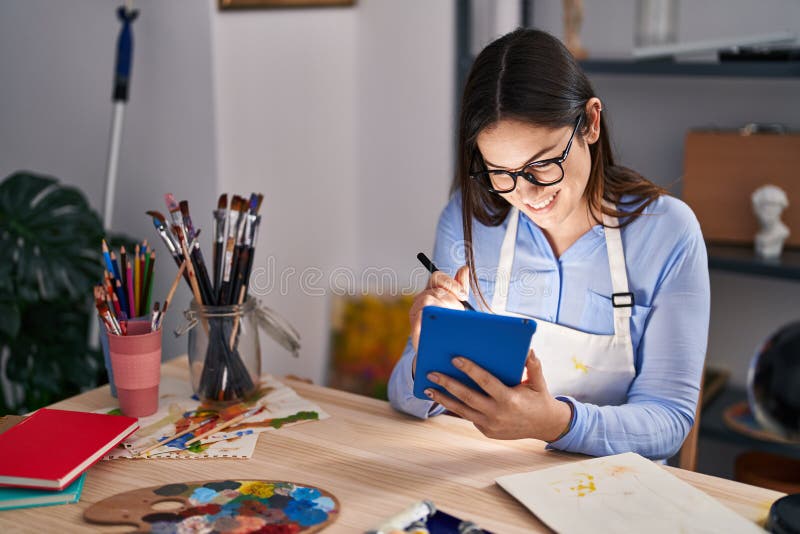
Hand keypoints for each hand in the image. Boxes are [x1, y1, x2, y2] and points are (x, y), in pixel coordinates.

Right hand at [410, 265, 469, 373]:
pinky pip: (422, 315)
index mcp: (431, 292)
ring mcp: (415, 312)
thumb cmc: (449, 327)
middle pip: (435, 289)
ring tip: (452, 320)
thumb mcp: (457, 306)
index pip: (437, 277)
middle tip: (459, 310)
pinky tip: (443, 324)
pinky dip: (433, 317)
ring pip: (427, 299)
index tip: (463, 295)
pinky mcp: (414, 326)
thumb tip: (464, 268)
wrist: (440, 352)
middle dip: (451, 299)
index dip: (451, 283)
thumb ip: (460, 288)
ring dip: (443, 307)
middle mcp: (420, 299)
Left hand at [423, 350, 572, 441]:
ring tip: (428, 388)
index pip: (485, 381)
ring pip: (462, 410)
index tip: (455, 359)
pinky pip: (468, 417)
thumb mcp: (539, 381)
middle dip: (447, 384)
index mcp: (509, 399)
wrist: (545, 426)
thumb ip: (533, 365)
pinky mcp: (487, 431)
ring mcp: (491, 425)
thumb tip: (527, 348)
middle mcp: (498, 414)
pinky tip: (442, 397)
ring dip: (443, 399)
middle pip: (467, 397)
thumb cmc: (539, 398)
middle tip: (431, 373)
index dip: (470, 370)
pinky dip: (455, 407)